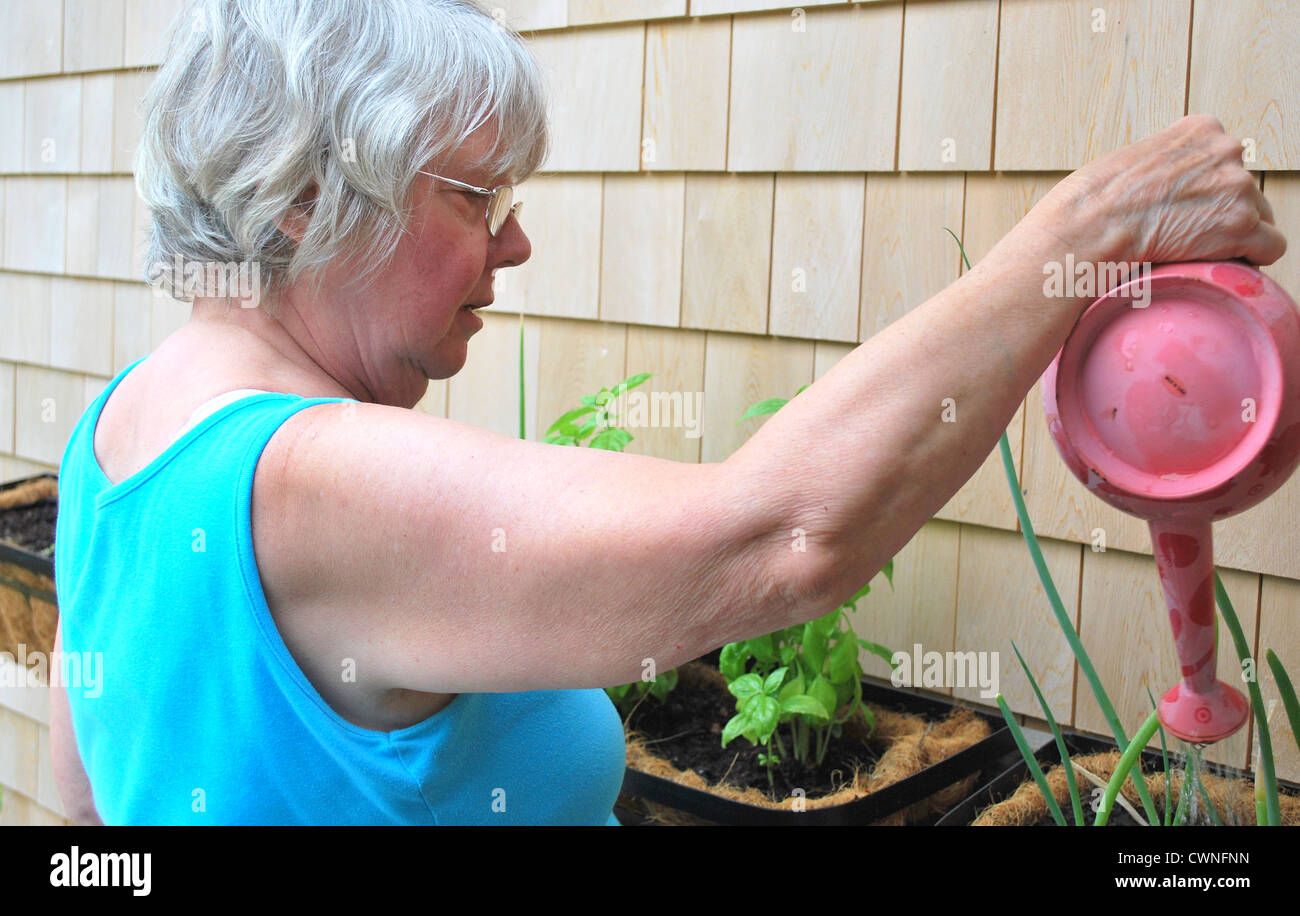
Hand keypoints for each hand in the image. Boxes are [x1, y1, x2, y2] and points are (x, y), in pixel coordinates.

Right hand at [1030, 114, 1285, 268]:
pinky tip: (1218, 263)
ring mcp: (1237, 186)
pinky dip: (1250, 259)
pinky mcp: (1241, 225)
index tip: (1184, 207)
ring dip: (1232, 237)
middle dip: (1221, 213)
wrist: (1086, 228)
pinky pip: (1271, 247)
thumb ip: (1167, 163)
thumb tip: (1172, 186)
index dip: (1207, 190)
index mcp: (1201, 129)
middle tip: (1186, 234)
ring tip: (1193, 251)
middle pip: (1246, 189)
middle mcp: (1227, 149)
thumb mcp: (1133, 157)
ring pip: (1260, 218)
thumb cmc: (1092, 201)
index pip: (1227, 160)